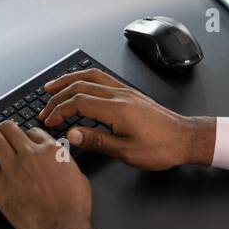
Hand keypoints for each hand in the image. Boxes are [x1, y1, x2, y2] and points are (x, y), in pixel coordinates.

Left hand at [0, 121, 92, 228]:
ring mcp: (13, 167)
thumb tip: (60, 162)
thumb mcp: (78, 177)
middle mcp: (30, 153)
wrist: (61, 227)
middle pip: (9, 128)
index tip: (21, 142)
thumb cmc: (73, 208)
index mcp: (51, 150)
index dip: (25, 135)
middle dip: (1, 129)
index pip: (32, 132)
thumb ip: (65, 163)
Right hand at [38, 68, 215, 170]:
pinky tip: (79, 84)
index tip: (49, 122)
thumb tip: (72, 134)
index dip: (59, 111)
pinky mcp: (128, 93)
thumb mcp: (126, 152)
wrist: (185, 138)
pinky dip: (83, 79)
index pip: (78, 102)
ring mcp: (124, 91)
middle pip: (80, 87)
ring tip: (52, 88)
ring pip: (90, 77)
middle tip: (44, 110)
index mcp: (117, 109)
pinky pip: (101, 78)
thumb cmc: (161, 148)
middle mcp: (119, 95)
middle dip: (57, 97)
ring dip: (68, 81)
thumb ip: (97, 141)